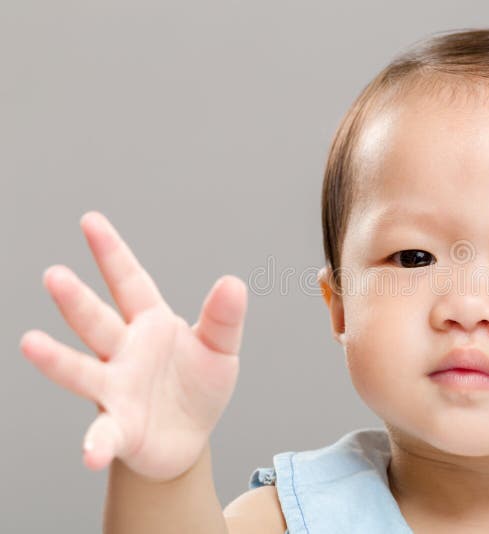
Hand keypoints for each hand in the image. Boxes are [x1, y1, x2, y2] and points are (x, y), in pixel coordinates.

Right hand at [19, 211, 246, 482]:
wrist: (187, 438)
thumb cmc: (199, 385)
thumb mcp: (220, 348)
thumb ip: (223, 318)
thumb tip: (233, 281)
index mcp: (151, 323)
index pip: (130, 282)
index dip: (111, 253)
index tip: (90, 220)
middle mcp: (124, 351)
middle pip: (98, 321)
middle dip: (77, 300)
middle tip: (55, 275)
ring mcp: (116, 389)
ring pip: (83, 370)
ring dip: (57, 360)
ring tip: (30, 343)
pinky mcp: (119, 428)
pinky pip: (104, 435)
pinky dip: (95, 443)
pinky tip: (90, 453)